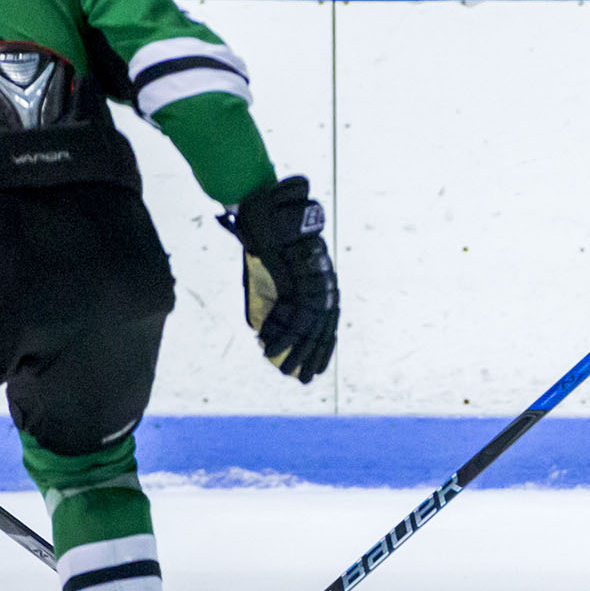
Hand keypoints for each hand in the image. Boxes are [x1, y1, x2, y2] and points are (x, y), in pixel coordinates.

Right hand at [224, 176, 338, 382]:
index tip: (317, 366)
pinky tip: (271, 350)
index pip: (326, 322)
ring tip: (287, 371)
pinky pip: (294, 314)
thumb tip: (264, 333)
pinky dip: (282, 335)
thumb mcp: (271, 276)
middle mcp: (323, 283)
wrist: (263, 210)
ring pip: (310, 326)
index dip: (322, 347)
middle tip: (306, 379)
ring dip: (297, 351)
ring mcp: (313, 282)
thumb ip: (272, 303)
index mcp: (320, 283)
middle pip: (322, 328)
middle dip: (313, 355)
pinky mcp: (298, 279)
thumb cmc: (268, 241)